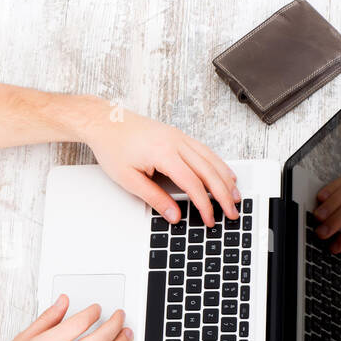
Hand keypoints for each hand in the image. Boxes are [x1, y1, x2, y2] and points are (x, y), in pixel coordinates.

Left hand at [77, 98, 240, 227]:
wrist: (104, 121)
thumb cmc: (112, 146)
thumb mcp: (128, 179)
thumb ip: (154, 198)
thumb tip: (174, 215)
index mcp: (164, 153)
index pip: (193, 184)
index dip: (204, 205)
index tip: (210, 219)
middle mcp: (176, 142)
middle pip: (209, 171)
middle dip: (223, 194)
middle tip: (233, 212)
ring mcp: (179, 137)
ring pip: (211, 159)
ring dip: (226, 179)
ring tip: (236, 196)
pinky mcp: (177, 135)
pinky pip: (204, 150)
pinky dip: (218, 164)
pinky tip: (224, 173)